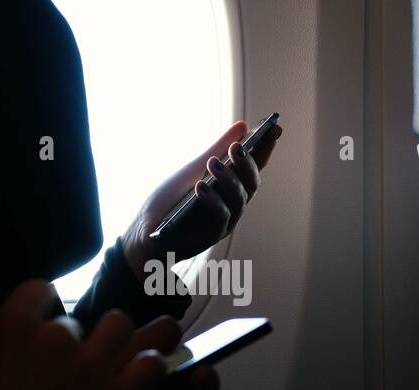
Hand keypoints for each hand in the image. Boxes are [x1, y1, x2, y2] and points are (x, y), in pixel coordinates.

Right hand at [0, 281, 168, 389]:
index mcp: (13, 325)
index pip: (41, 289)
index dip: (48, 307)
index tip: (50, 324)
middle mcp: (56, 337)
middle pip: (86, 316)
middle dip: (85, 338)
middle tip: (85, 360)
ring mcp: (92, 365)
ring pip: (122, 327)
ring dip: (122, 344)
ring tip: (121, 361)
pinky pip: (151, 364)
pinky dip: (149, 369)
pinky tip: (142, 380)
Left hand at [122, 120, 282, 280]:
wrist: (144, 230)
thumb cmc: (169, 200)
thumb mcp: (193, 169)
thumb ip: (217, 149)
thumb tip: (243, 126)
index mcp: (230, 185)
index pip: (254, 165)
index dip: (266, 148)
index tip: (274, 128)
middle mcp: (233, 202)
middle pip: (251, 182)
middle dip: (247, 163)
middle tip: (237, 147)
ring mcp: (226, 220)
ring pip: (239, 198)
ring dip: (228, 179)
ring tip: (213, 163)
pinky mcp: (213, 235)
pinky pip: (221, 216)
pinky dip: (213, 200)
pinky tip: (201, 186)